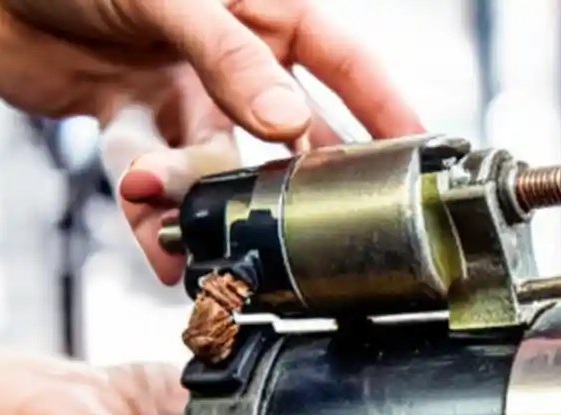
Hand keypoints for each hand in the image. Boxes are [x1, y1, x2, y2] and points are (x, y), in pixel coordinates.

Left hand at [0, 0, 419, 282]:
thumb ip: (231, 60)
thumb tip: (288, 122)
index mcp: (265, 14)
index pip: (348, 66)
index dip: (389, 114)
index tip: (419, 163)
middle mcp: (236, 63)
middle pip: (287, 138)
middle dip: (287, 185)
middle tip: (302, 230)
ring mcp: (189, 100)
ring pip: (218, 169)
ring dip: (199, 199)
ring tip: (178, 219)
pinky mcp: (140, 129)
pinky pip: (158, 182)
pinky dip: (152, 215)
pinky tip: (154, 245)